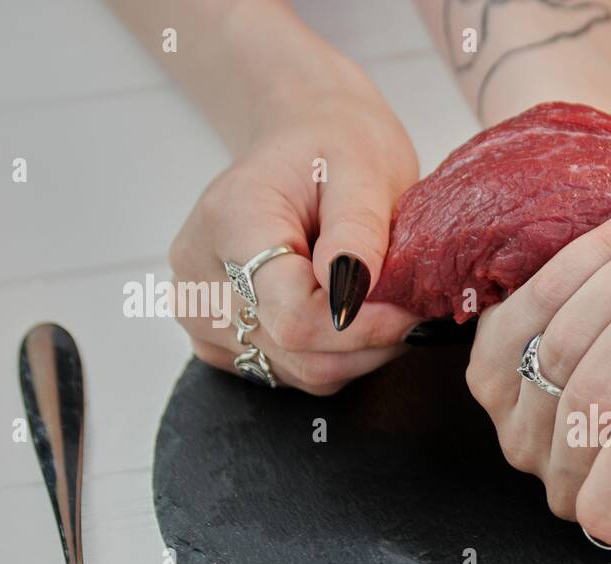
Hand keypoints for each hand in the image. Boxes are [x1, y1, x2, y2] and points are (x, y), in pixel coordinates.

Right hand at [168, 82, 422, 393]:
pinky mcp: (221, 341)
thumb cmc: (337, 147)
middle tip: (409, 302)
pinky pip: (295, 374)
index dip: (366, 324)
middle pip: (299, 351)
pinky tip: (351, 312)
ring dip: (360, 350)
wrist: (306, 143)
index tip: (412, 305)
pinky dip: (338, 355)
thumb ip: (357, 232)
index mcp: (228, 223)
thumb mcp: (363, 168)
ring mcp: (202, 315)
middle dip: (371, 339)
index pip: (295, 316)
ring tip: (381, 300)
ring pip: (303, 372)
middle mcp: (198, 277)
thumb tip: (350, 296)